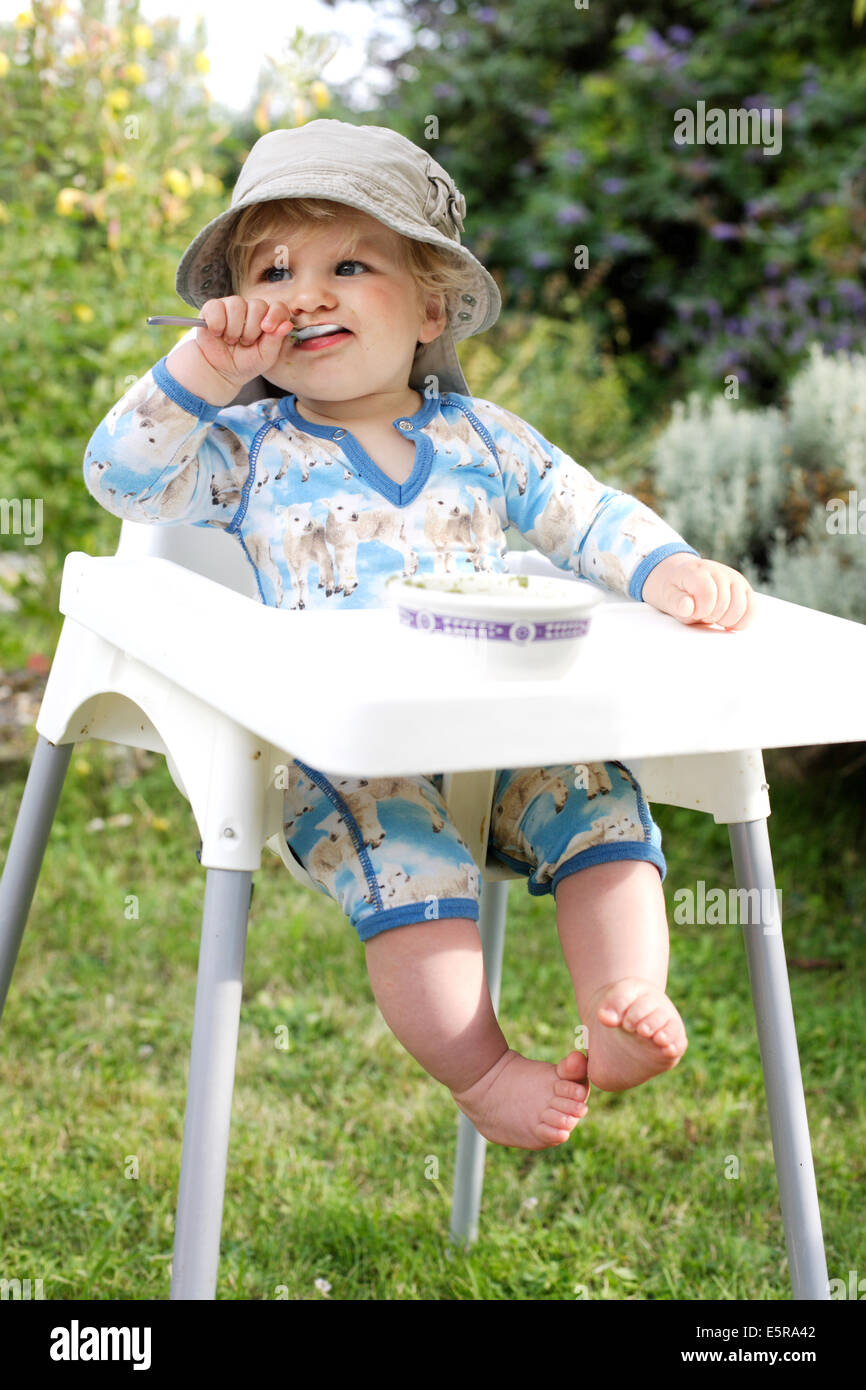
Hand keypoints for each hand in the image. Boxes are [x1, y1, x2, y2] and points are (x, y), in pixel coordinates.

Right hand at [193, 295, 295, 388]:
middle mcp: (251, 309)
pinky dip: (217, 324)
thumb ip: (275, 341)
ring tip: (232, 340)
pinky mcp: (213, 307)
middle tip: (245, 343)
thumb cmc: (246, 363)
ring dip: (234, 329)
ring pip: (237, 304)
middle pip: (258, 305)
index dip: (275, 315)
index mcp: (268, 319)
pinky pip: (216, 307)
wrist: (221, 371)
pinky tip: (218, 333)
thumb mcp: (265, 357)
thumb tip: (287, 325)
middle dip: (252, 329)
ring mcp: (232, 306)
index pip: (278, 307)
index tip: (267, 329)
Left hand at [641, 553, 755, 630]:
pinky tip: (728, 624)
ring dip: (726, 620)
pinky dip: (742, 621)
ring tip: (713, 617)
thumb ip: (677, 603)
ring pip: (741, 608)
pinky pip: (753, 608)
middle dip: (711, 616)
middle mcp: (720, 571)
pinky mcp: (744, 588)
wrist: (681, 578)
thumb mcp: (667, 596)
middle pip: (725, 603)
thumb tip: (686, 606)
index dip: (701, 610)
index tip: (693, 613)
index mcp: (698, 570)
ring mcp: (734, 578)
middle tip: (701, 614)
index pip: (708, 593)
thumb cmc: (675, 589)